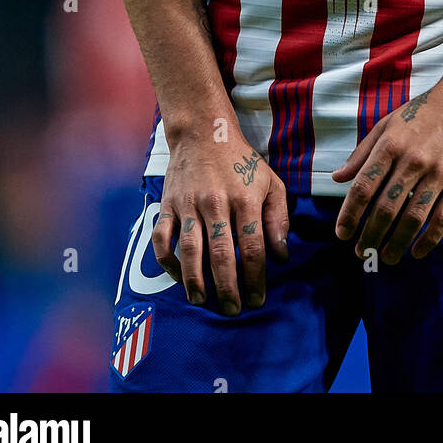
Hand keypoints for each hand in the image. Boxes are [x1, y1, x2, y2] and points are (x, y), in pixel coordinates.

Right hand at [152, 133, 289, 314]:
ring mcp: (188, 204)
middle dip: (227, 288)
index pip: (251, 248)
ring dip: (195, 281)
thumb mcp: (271, 182)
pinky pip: (162, 239)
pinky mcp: (167, 204)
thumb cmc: (241, 161)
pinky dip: (167, 261)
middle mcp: (215, 203)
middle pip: (220, 255)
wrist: (204, 132)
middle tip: (232, 310)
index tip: (257, 299)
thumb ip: (278, 219)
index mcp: (245, 199)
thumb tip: (280, 255)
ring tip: (202, 301)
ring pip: (189, 250)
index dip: (254, 278)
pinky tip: (178, 277)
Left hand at [331, 75, 442, 262]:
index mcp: (391, 144)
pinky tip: (417, 251)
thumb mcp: (387, 124)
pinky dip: (429, 240)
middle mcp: (414, 160)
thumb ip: (362, 153)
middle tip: (361, 252)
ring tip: (386, 257)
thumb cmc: (423, 111)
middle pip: (386, 208)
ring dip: (397, 243)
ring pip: (414, 218)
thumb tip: (338, 178)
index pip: (364, 186)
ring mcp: (439, 172)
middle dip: (370, 235)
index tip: (342, 233)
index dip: (350, 214)